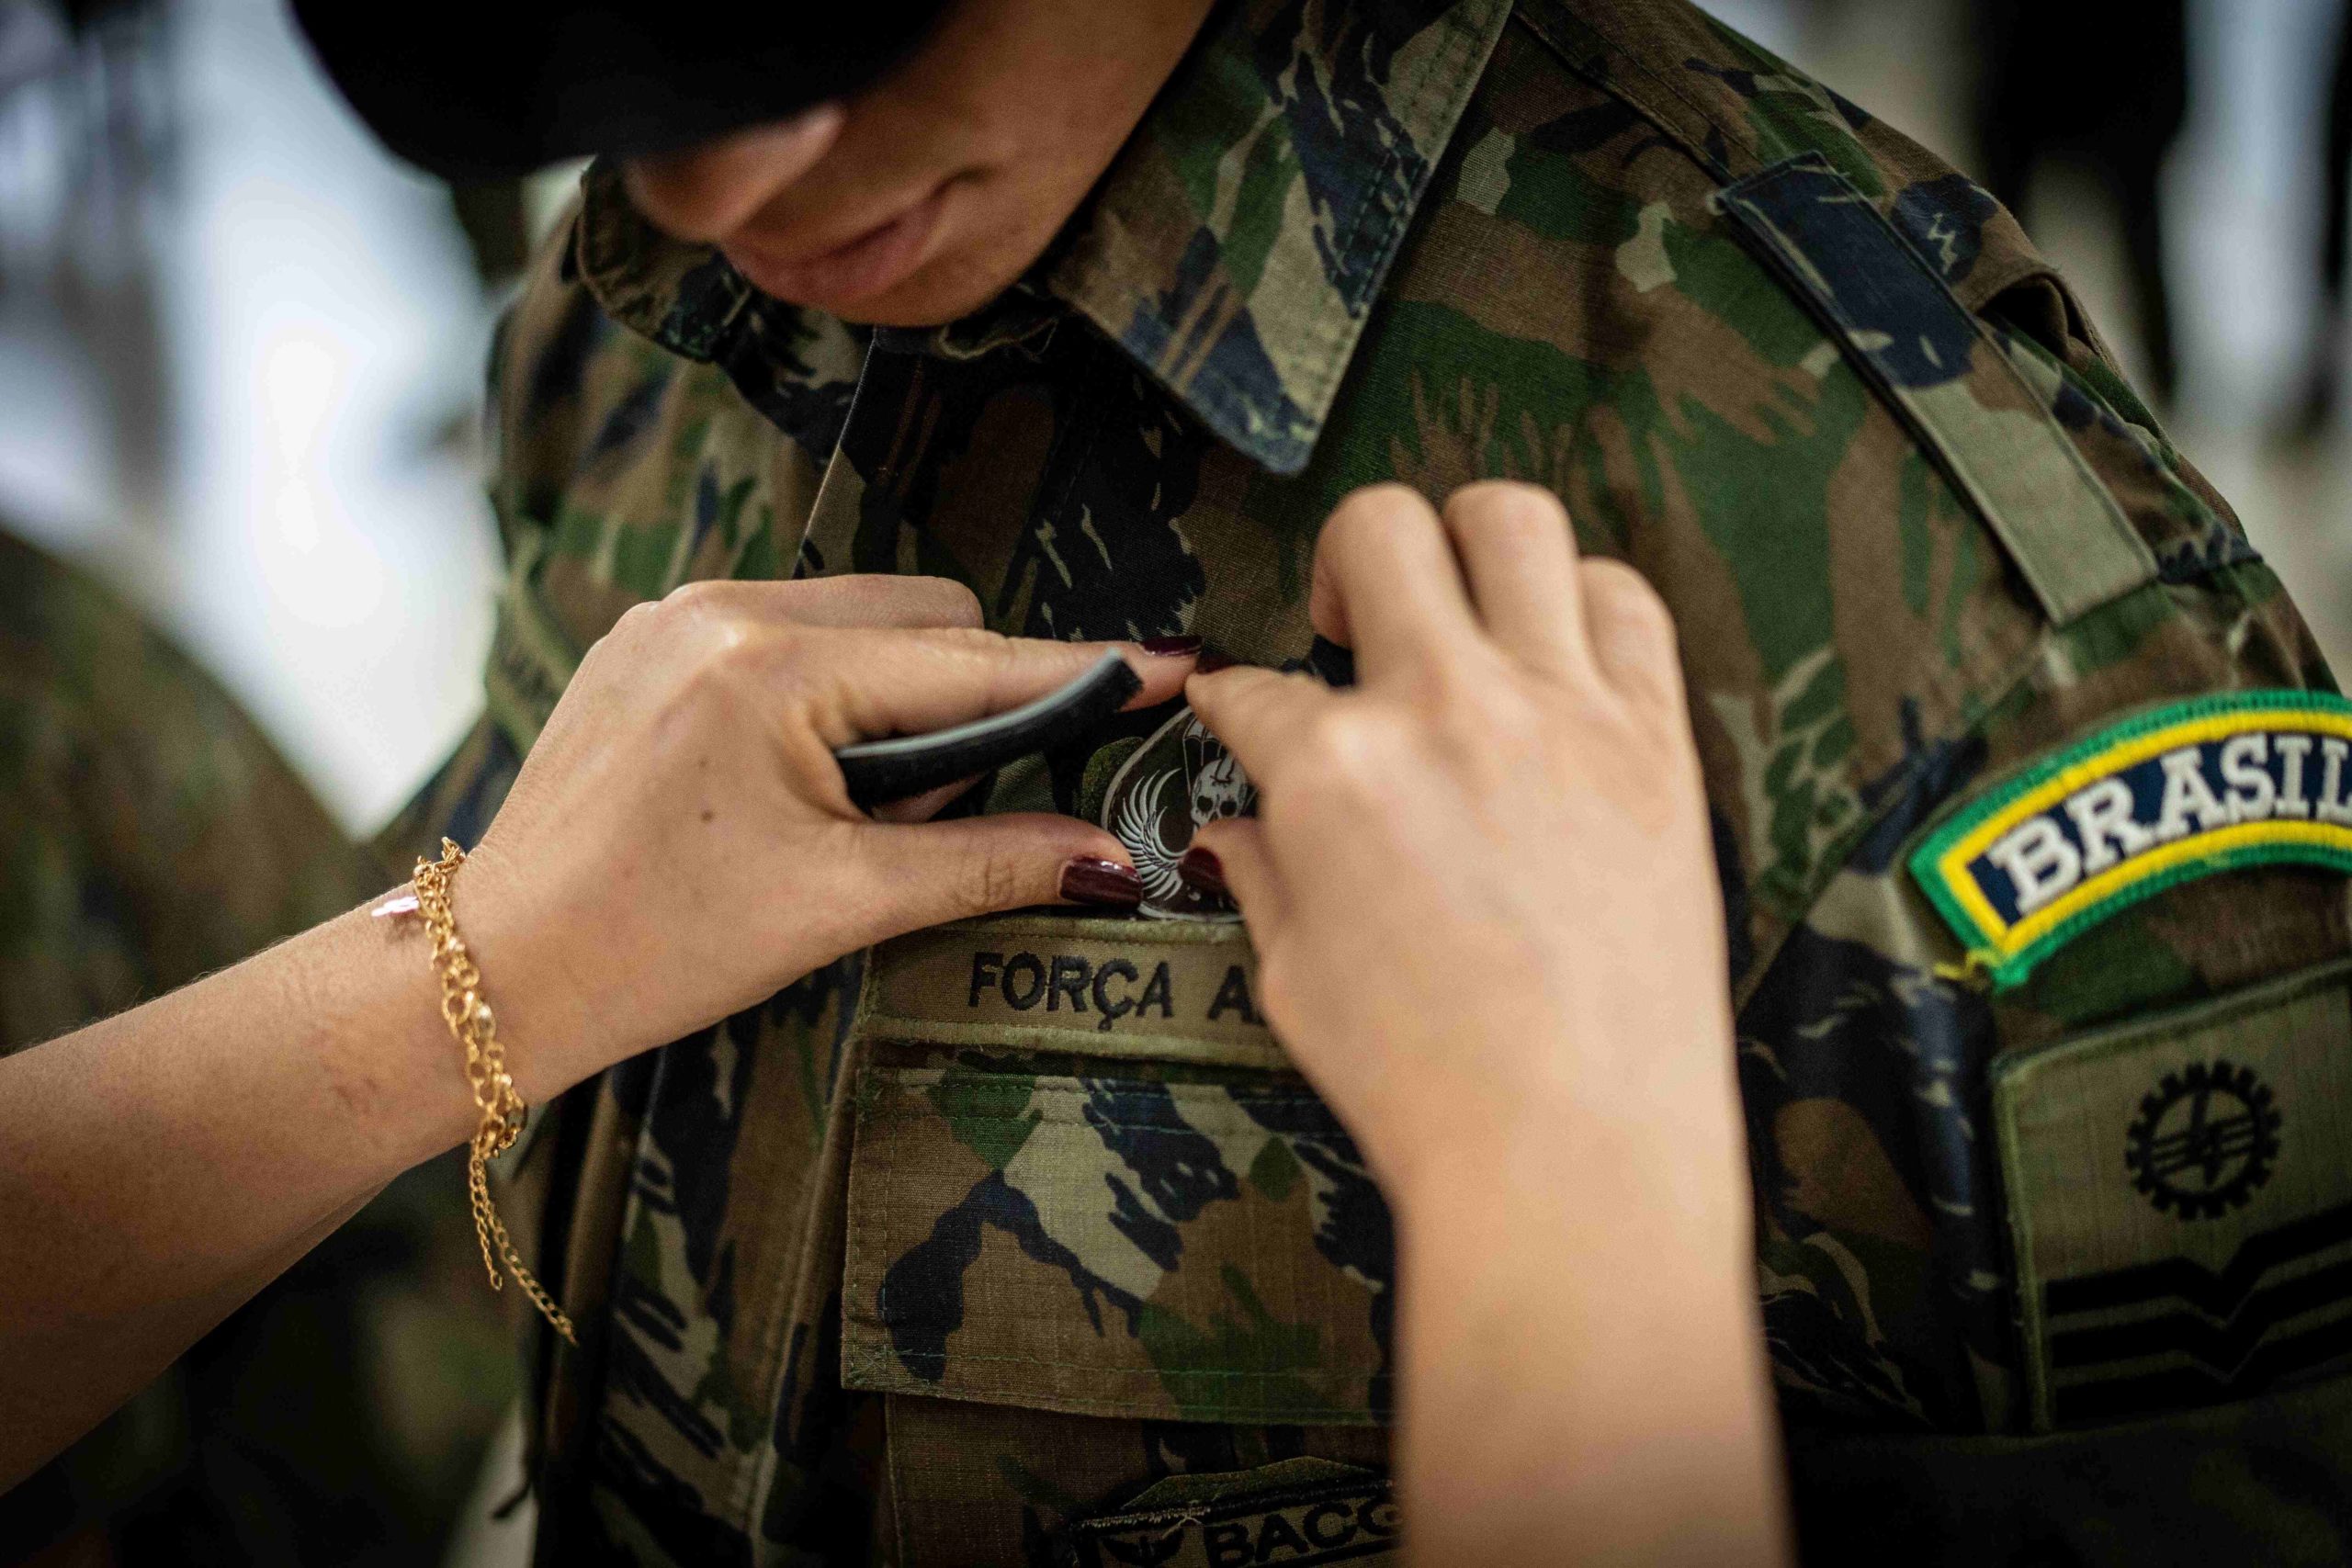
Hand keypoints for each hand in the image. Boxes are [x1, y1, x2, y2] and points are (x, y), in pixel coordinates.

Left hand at [457, 575, 1191, 1092]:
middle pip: (925, 617)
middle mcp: (723, 607)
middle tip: (947, 811)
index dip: (1082, 673)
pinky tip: (799, 780)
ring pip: (860, 618)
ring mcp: (676, 612)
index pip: (972, 662)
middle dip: (972, 701)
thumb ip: (987, 863)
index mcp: (771, 667)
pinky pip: (789, 630)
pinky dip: (831, 689)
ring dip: (901, 695)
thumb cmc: (657, 947)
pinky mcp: (649, 636)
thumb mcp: (840, 905)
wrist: (493, 970)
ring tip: (857, 809)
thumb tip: (1111, 858)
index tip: (1175, 664)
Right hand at [1186, 483, 1781, 1564]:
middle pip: (1380, 530)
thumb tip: (1242, 830)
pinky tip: (1558, 652)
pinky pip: (1628, 602)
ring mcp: (1560, 711)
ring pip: (1513, 520)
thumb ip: (1265, 875)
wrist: (1575, 1153)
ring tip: (1463, 607)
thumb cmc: (1435, 1087)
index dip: (1239, 699)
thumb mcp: (1297, 981)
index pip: (1257, 685)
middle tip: (1354, 625)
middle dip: (1345, 562)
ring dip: (1469, 545)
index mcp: (1332, 772)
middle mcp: (1444, 710)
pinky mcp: (1655, 739)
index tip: (1249, 708)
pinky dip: (1585, 601)